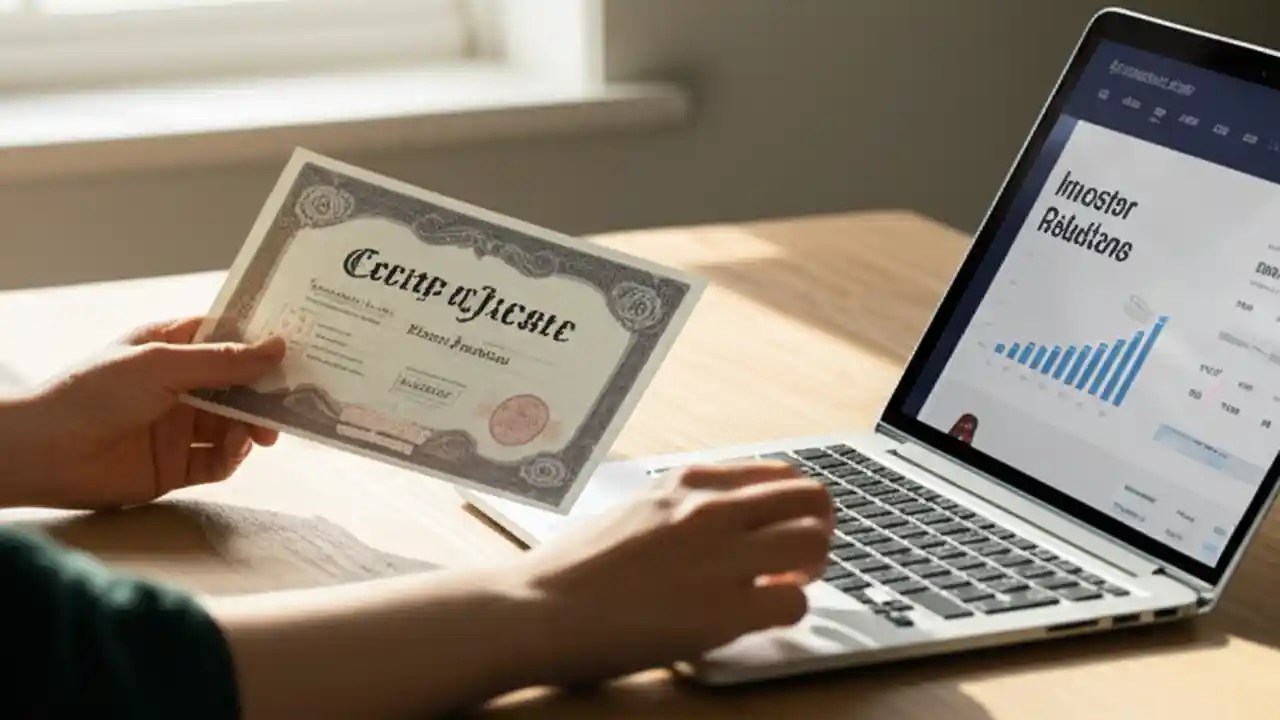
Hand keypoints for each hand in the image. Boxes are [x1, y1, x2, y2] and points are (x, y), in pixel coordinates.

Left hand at [0, 317, 285, 509]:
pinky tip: (236, 450)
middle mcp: (180, 385)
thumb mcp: (162, 364)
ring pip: (236, 424)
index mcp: (172, 347)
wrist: (46, 453)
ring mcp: (179, 425)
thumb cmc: (94, 392)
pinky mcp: (177, 465)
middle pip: (240, 385)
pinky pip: (220, 460)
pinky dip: (234, 456)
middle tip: (295, 400)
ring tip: (262, 432)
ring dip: (254, 426)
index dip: (262, 341)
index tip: (301, 345)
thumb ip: (223, 361)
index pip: (228, 338)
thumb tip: (278, 347)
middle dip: (268, 392)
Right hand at [209, 462, 832, 717]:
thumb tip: (718, 518)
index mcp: (687, 482)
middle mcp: (710, 509)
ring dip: (811, 569)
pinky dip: (787, 614)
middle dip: (819, 528)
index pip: (780, 471)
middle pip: (813, 497)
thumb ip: (679, 508)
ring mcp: (718, 557)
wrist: (533, 610)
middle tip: (802, 559)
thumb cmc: (569, 569)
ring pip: (814, 542)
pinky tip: (758, 619)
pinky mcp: (720, 609)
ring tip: (784, 587)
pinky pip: (794, 604)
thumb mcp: (630, 511)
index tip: (786, 526)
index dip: (794, 505)